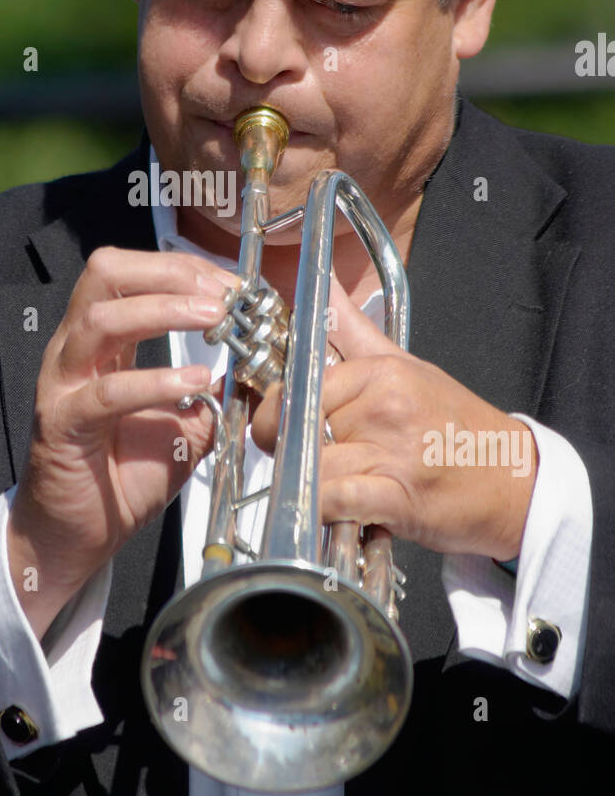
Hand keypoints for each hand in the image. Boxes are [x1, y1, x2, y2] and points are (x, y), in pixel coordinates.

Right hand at [8, 247, 234, 636]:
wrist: (76, 536)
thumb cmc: (121, 477)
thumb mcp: (182, 428)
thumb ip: (209, 395)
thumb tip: (250, 373)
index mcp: (101, 342)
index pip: (133, 274)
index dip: (185, 269)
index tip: (235, 286)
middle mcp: (75, 350)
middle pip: (106, 273)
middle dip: (170, 273)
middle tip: (223, 294)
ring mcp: (63, 384)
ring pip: (101, 319)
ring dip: (163, 310)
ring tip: (214, 319)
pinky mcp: (63, 424)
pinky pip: (107, 392)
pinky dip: (155, 380)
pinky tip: (194, 381)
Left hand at [251, 277, 537, 561]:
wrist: (517, 482)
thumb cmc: (458, 427)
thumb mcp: (407, 365)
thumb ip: (354, 329)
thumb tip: (324, 286)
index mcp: (383, 372)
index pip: (299, 382)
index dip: (277, 407)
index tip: (279, 423)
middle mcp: (386, 406)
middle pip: (298, 423)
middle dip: (284, 446)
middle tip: (296, 460)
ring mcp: (394, 451)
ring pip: (311, 463)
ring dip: (303, 481)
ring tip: (317, 486)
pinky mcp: (399, 497)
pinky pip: (335, 498)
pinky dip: (322, 507)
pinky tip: (329, 509)